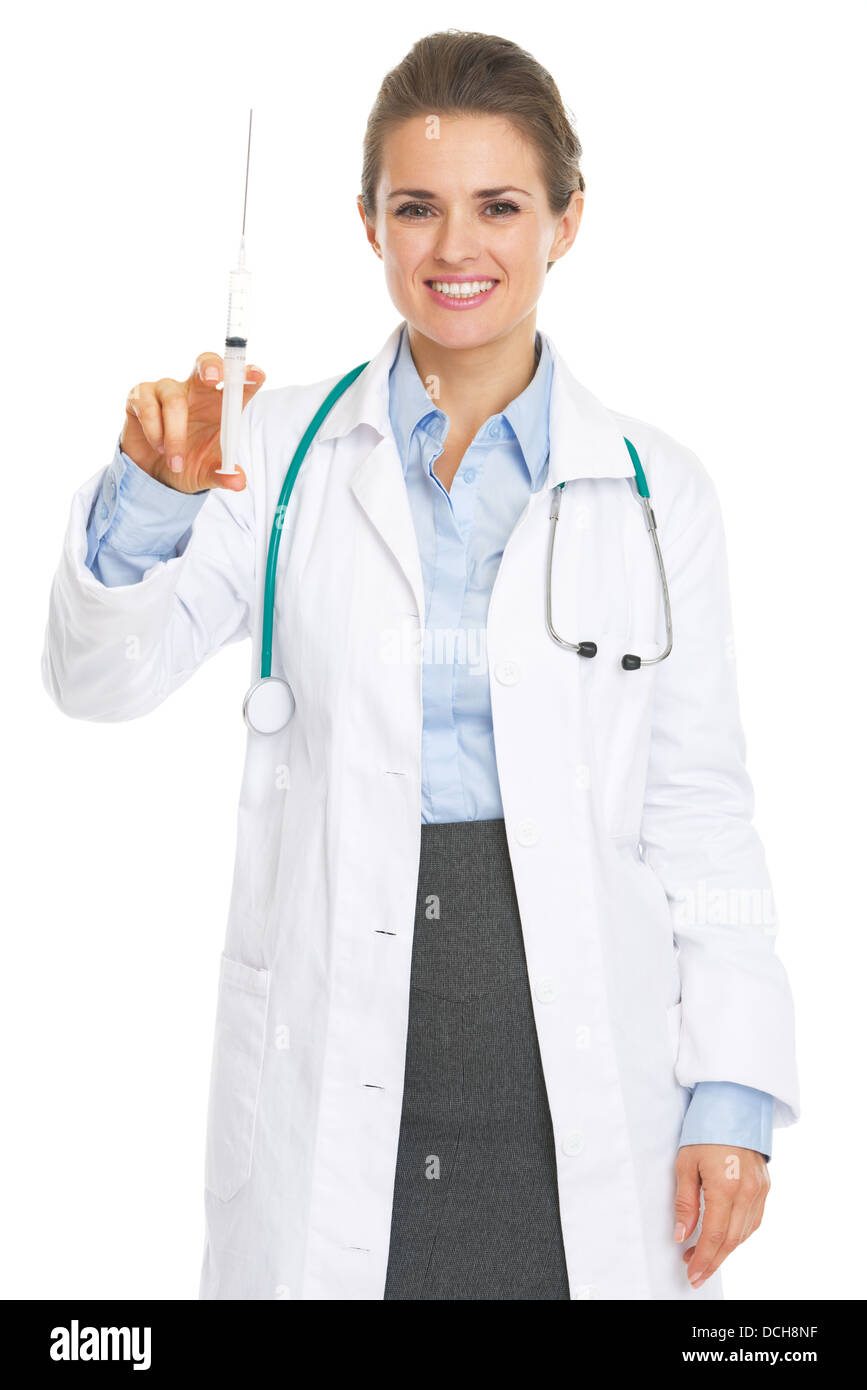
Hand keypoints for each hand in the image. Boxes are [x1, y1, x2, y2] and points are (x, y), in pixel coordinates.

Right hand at [120, 351, 265, 493]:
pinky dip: (154, 432)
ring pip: (174, 399)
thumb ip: (223, 475)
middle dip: (211, 366)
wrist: (154, 475)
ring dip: (175, 435)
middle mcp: (196, 391)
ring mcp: (168, 390)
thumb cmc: (188, 464)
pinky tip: (158, 448)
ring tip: (176, 462)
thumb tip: (238, 481)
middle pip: (206, 362)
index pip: (239, 383)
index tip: (256, 375)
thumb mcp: (208, 474)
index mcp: (221, 405)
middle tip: (214, 378)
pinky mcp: (141, 396)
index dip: (248, 375)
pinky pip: (148, 406)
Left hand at [674, 1144, 770, 1289]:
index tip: (692, 1274)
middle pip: (731, 1240)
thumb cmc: (705, 1131)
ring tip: (704, 1255)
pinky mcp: (765, 1186)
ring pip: (744, 1233)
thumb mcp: (685, 1164)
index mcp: (726, 1186)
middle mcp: (748, 1191)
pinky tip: (725, 1237)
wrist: (734, 1105)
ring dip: (725, 1249)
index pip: (715, 1235)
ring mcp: (760, 1189)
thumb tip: (682, 1235)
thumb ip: (685, 1202)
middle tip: (696, 1272)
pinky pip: (754, 1220)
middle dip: (713, 1260)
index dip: (704, 1259)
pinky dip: (739, 1234)